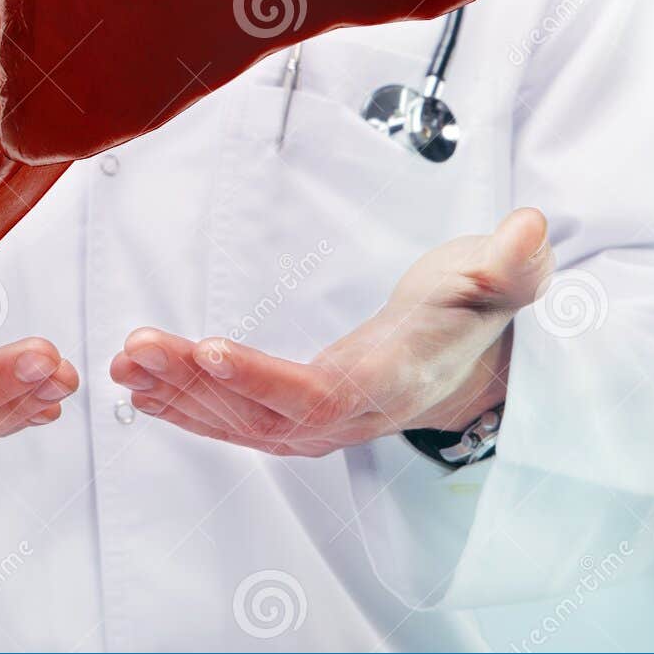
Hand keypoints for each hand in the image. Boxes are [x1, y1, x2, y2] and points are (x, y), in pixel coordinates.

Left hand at [109, 208, 553, 456]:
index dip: (267, 380)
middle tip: (139, 346)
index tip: (213, 351)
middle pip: (261, 413)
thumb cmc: (468, 314)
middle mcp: (346, 417)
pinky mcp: (291, 417)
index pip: (321, 394)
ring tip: (124, 360)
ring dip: (176, 392)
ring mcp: (315, 424)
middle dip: (195, 383)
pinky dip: (183, 406)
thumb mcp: (496, 281)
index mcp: (389, 384)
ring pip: (236, 420)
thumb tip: (529, 228)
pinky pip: (231, 422)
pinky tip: (139, 388)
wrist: (463, 362)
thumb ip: (510, 264)